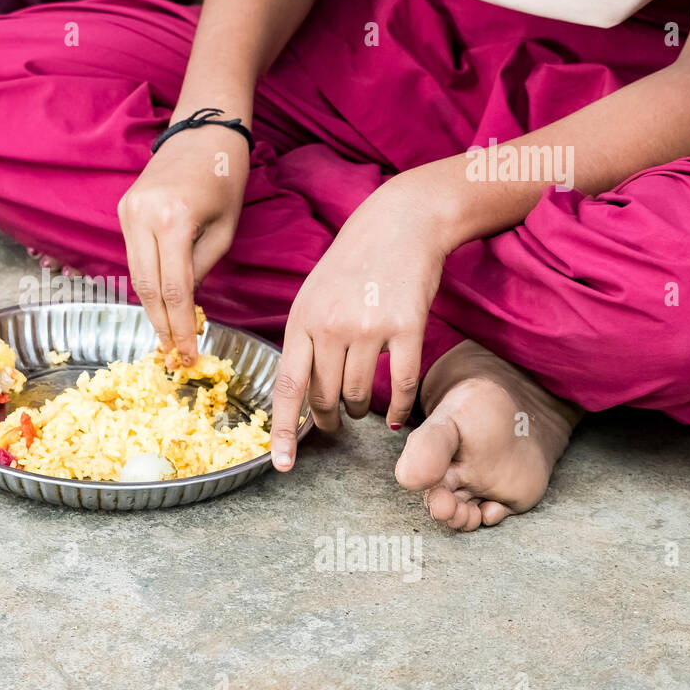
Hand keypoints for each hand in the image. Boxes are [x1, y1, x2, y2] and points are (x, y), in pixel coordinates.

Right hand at [117, 125, 249, 361]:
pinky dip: (146, 281)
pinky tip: (159, 302)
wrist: (204, 131)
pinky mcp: (123, 209)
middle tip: (172, 356)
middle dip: (161, 325)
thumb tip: (184, 304)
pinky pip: (133, 256)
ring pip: (135, 274)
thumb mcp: (224, 229)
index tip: (187, 355)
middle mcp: (142, 216)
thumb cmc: (226, 176)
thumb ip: (201, 268)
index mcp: (173, 220)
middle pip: (146, 288)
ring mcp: (127, 211)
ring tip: (167, 335)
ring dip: (151, 307)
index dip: (180, 327)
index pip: (173, 290)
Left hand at [270, 171, 453, 469]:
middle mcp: (330, 326)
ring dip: (359, 410)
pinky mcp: (407, 327)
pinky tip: (397, 417)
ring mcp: (368, 327)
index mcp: (301, 321)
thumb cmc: (352, 266)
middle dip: (327, 419)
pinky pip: (401, 385)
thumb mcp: (313, 297)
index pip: (286, 387)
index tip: (282, 464)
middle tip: (334, 423)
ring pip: (360, 394)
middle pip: (324, 397)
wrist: (399, 225)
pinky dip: (399, 407)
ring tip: (361, 407)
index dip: (283, 430)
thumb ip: (304, 341)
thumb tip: (298, 393)